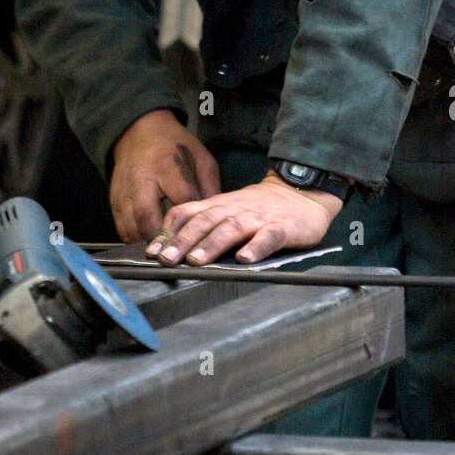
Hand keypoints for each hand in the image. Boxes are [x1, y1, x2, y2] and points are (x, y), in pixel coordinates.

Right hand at [109, 109, 220, 242]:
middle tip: (180, 256)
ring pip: (132, 228)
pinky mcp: (114, 201)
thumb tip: (216, 222)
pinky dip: (136, 241)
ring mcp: (124, 192)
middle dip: (164, 241)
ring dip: (149, 245)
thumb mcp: (201, 160)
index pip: (181, 199)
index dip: (193, 222)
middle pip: (148, 218)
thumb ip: (209, 190)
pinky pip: (122, 229)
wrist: (140, 132)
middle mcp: (142, 180)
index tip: (203, 239)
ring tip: (167, 255)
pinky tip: (152, 246)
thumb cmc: (176, 147)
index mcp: (168, 166)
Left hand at [144, 170, 342, 265]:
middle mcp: (234, 209)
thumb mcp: (227, 209)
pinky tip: (245, 259)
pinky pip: (268, 237)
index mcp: (218, 206)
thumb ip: (204, 223)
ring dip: (212, 244)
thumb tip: (170, 248)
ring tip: (197, 261)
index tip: (152, 252)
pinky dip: (256, 247)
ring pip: (231, 228)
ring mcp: (258, 218)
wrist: (301, 192)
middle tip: (167, 260)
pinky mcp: (282, 228)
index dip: (168, 232)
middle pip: (205, 222)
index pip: (187, 213)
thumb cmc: (259, 207)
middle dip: (183, 241)